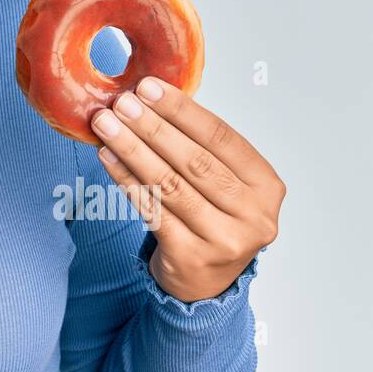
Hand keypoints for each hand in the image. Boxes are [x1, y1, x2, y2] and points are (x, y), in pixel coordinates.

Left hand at [90, 76, 284, 302]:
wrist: (204, 283)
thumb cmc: (210, 217)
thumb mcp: (223, 183)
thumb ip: (199, 146)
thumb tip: (148, 98)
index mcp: (266, 186)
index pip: (222, 137)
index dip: (182, 110)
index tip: (148, 87)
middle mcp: (253, 215)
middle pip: (194, 161)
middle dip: (152, 127)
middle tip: (121, 103)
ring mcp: (224, 240)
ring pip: (169, 184)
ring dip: (132, 149)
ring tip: (106, 125)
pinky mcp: (191, 257)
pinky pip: (152, 209)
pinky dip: (126, 180)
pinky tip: (107, 158)